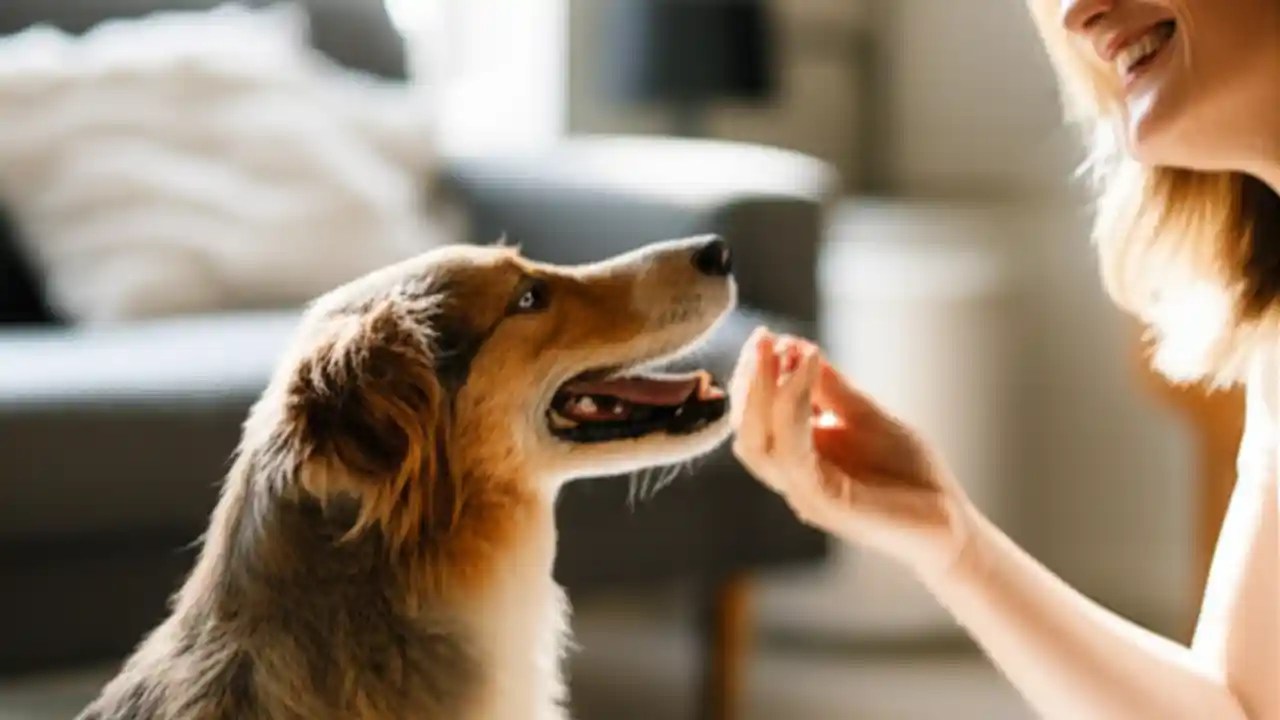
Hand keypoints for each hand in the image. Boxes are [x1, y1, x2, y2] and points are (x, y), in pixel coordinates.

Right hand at [729, 328, 977, 580]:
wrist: (951, 522)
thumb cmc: (910, 472)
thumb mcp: (866, 416)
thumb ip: (830, 388)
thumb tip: (795, 347)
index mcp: (798, 461)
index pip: (755, 421)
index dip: (753, 379)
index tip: (765, 337)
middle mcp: (794, 480)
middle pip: (748, 433)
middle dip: (750, 382)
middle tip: (762, 339)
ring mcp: (807, 496)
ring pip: (761, 445)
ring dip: (765, 392)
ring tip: (780, 350)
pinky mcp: (829, 505)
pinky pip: (796, 456)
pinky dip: (793, 409)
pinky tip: (807, 374)